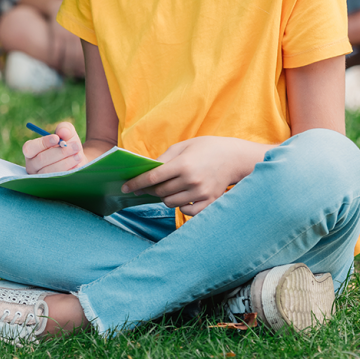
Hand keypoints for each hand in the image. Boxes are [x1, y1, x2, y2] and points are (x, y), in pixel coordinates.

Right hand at [23, 122, 85, 174]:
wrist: (77, 159)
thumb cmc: (68, 144)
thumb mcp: (67, 133)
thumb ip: (64, 128)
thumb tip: (62, 132)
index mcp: (31, 151)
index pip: (30, 148)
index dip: (43, 143)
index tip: (57, 138)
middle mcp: (32, 165)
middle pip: (41, 160)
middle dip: (60, 152)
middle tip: (76, 146)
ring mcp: (40, 178)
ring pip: (50, 171)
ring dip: (66, 162)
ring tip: (79, 155)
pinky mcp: (50, 186)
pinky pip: (58, 180)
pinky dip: (68, 172)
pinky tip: (77, 165)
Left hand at [121, 136, 268, 215]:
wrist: (234, 157)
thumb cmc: (206, 148)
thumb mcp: (183, 146)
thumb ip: (164, 158)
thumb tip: (147, 170)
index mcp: (183, 164)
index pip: (153, 178)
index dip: (136, 183)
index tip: (125, 188)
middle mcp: (191, 181)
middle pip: (160, 192)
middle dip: (150, 189)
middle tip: (147, 186)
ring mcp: (201, 194)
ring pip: (171, 203)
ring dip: (164, 197)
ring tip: (168, 187)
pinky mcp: (209, 203)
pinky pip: (186, 211)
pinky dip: (180, 206)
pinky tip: (181, 196)